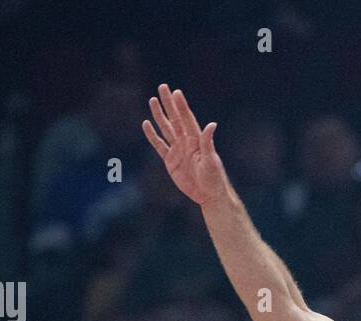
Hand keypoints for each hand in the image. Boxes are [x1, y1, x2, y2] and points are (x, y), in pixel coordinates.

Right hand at [142, 85, 227, 206]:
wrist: (208, 195)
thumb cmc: (214, 178)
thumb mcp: (211, 160)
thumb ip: (208, 142)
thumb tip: (212, 124)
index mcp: (196, 139)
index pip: (186, 118)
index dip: (181, 105)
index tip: (176, 92)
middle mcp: (186, 141)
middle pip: (174, 118)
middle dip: (168, 103)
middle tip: (163, 86)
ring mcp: (177, 150)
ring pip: (165, 128)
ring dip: (159, 115)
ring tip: (153, 100)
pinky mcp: (170, 161)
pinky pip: (159, 145)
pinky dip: (152, 135)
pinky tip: (146, 124)